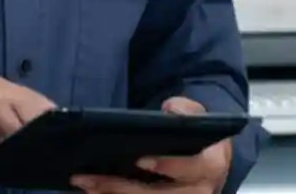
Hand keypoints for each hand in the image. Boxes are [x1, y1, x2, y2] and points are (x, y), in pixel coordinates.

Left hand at [71, 96, 232, 193]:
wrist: (207, 163)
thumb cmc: (199, 139)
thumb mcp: (198, 117)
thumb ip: (186, 109)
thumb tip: (170, 109)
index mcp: (210, 166)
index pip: (191, 168)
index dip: (167, 165)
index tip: (140, 159)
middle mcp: (198, 191)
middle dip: (121, 189)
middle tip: (91, 179)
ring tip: (85, 184)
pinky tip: (94, 191)